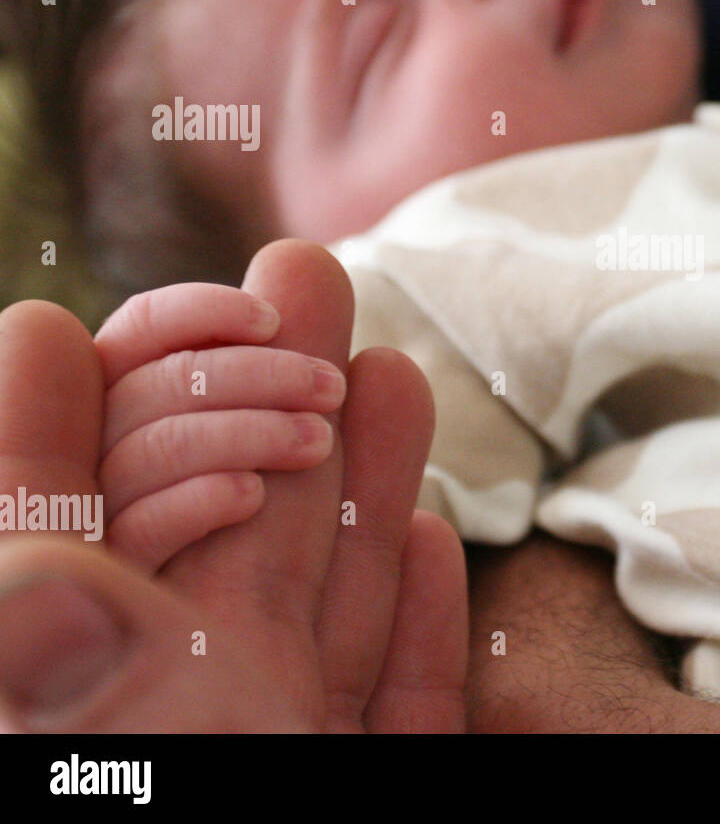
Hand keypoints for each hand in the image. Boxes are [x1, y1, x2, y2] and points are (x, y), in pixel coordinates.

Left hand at [0, 242, 466, 731]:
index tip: (235, 307)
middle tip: (314, 278)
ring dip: (365, 485)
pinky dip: (419, 623)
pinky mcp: (376, 797)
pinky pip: (402, 707)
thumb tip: (34, 343)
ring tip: (391, 372)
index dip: (169, 389)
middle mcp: (186, 722)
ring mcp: (286, 753)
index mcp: (91, 685)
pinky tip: (430, 541)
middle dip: (282, 397)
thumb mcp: (53, 679)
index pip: (121, 506)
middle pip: (242, 538)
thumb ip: (28, 515)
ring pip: (329, 611)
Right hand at [94, 283, 347, 571]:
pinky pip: (126, 534)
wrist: (292, 742)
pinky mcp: (118, 596)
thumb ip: (304, 387)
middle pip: (142, 389)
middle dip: (243, 372)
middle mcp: (105, 475)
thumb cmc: (316, 586)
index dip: (193, 314)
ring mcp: (101, 539)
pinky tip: (252, 496)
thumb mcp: (326, 484)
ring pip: (140, 452)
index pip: (134, 342)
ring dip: (238, 429)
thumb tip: (308, 263)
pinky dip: (190, 500)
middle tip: (331, 386)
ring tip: (319, 439)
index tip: (270, 317)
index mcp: (143, 428)